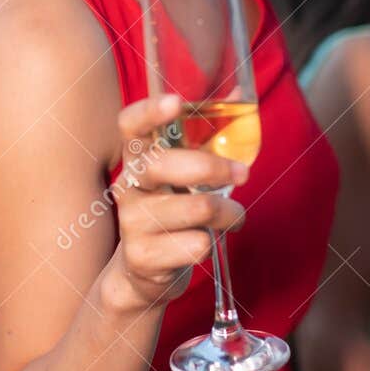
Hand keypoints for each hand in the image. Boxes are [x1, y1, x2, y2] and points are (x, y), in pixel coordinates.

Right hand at [103, 93, 246, 313]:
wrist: (141, 275)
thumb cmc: (169, 214)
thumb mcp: (177, 178)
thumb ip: (201, 144)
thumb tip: (241, 95)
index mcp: (136, 160)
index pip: (130, 127)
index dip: (148, 111)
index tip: (175, 102)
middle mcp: (128, 187)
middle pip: (164, 165)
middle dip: (213, 167)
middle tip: (242, 174)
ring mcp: (132, 223)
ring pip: (197, 208)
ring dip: (229, 214)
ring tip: (234, 218)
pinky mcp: (143, 257)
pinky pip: (196, 245)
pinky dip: (212, 244)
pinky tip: (204, 244)